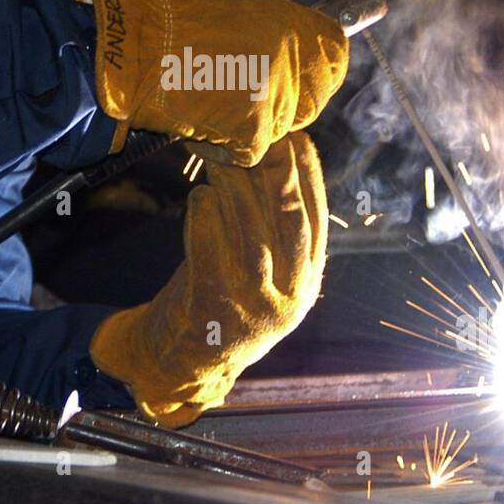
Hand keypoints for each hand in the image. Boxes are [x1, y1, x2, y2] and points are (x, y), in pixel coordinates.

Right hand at [73, 0, 347, 166]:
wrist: (131, 51)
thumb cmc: (166, 31)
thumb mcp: (230, 17)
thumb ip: (265, 38)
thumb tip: (281, 59)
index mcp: (289, 20)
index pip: (333, 52)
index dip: (318, 72)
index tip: (304, 81)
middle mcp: (291, 54)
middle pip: (305, 102)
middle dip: (275, 108)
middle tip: (232, 97)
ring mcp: (275, 93)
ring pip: (274, 130)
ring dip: (243, 128)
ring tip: (205, 104)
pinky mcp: (254, 129)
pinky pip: (245, 152)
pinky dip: (219, 147)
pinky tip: (194, 122)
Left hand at [89, 131, 327, 426]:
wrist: (186, 362)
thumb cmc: (224, 300)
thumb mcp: (263, 271)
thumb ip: (273, 228)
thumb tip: (276, 159)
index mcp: (306, 286)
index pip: (317, 225)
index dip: (311, 179)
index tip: (300, 141)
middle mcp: (287, 301)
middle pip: (291, 229)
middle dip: (282, 178)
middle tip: (269, 140)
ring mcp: (251, 310)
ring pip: (252, 240)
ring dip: (238, 193)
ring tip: (225, 162)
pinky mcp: (212, 311)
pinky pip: (210, 256)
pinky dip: (205, 220)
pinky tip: (200, 195)